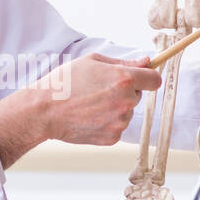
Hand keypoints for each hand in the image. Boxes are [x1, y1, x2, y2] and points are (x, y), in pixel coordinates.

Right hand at [35, 53, 160, 144]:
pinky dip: (107, 122)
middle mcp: (126, 101)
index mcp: (124, 79)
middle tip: (99, 89)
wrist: (44, 111)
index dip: (148, 77)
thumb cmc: (65, 82)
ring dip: (115, 107)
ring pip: (127, 111)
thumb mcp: (93, 62)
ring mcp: (120, 122)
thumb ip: (124, 62)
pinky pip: (117, 126)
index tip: (141, 78)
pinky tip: (89, 117)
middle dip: (124, 91)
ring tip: (90, 104)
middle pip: (137, 95)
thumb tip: (146, 61)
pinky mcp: (112, 137)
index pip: (155, 80)